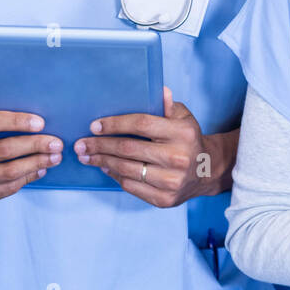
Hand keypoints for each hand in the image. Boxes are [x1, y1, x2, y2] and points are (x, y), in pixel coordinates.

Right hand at [0, 94, 60, 204]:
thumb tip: (19, 84)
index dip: (16, 121)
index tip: (41, 122)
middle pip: (4, 150)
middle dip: (36, 145)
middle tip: (57, 142)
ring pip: (9, 172)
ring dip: (37, 164)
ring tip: (56, 156)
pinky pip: (7, 189)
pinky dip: (28, 178)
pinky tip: (41, 169)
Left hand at [75, 87, 211, 207]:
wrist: (207, 170)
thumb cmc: (188, 139)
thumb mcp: (184, 118)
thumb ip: (168, 106)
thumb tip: (160, 91)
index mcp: (183, 133)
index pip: (142, 124)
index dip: (115, 124)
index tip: (95, 126)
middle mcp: (179, 157)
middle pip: (129, 149)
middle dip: (100, 146)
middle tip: (81, 144)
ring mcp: (172, 180)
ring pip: (127, 169)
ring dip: (102, 162)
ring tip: (87, 157)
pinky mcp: (165, 199)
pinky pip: (131, 186)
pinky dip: (115, 176)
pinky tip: (106, 168)